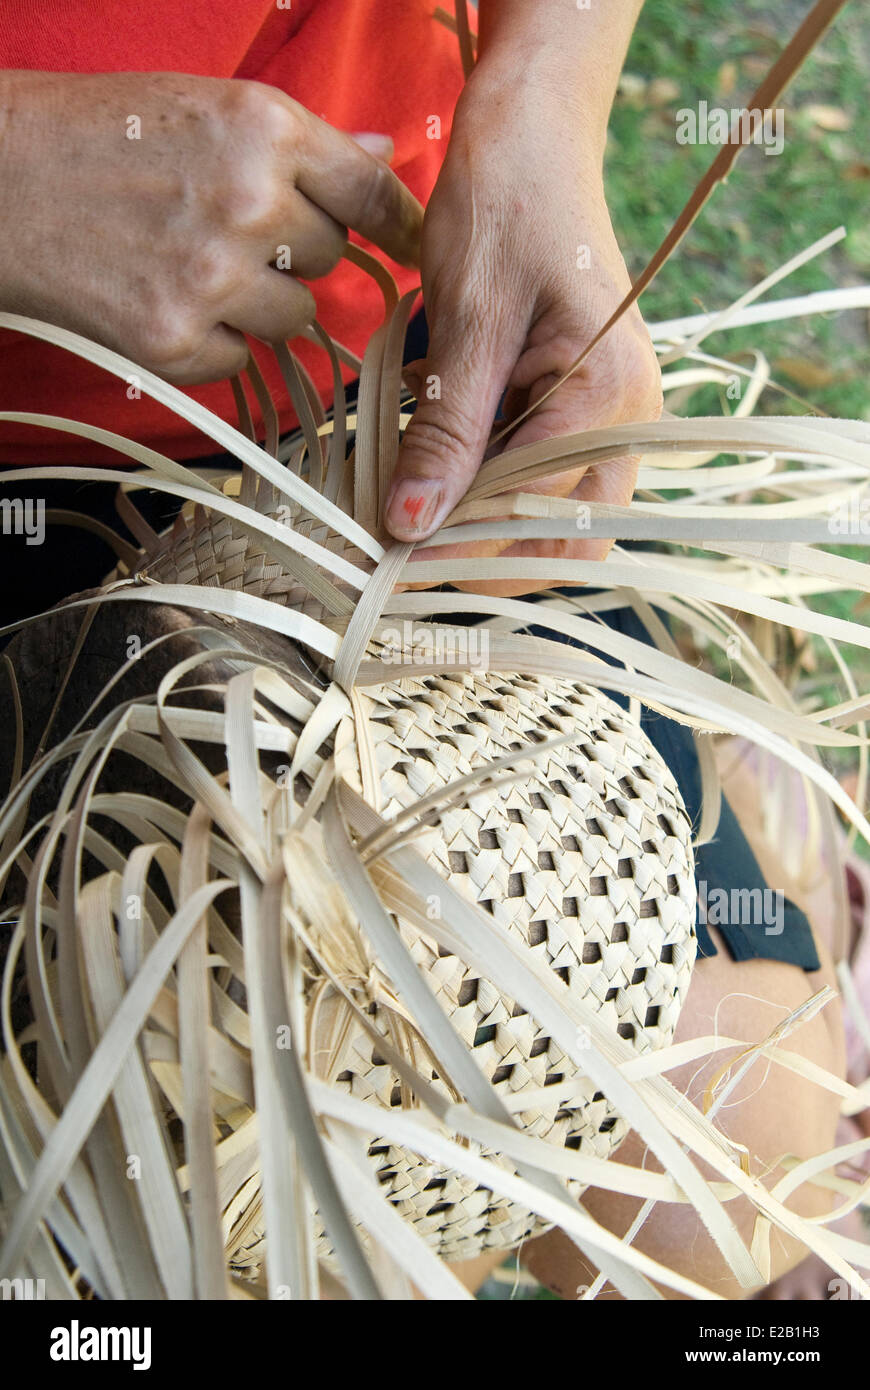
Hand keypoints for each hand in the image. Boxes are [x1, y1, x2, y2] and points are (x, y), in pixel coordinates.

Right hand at [0, 71, 421, 382]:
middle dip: (298, 253)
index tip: (413, 245)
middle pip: (331, 259)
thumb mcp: (206, 105)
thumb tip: (382, 158)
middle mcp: (250, 204)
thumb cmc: (99, 134)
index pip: (372, 193)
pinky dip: (215, 341)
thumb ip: (300, 142)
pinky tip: (168, 297)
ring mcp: (213, 279)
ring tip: (197, 264)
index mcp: (264, 130)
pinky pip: (242, 359)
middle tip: (235, 231)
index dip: (400, 224)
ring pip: (295, 320)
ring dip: (262, 304)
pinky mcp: (176, 340)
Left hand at [383, 77, 661, 595]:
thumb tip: (409, 525)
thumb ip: (446, 433)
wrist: (531, 135)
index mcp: (609, 396)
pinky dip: (483, 483)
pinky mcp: (584, 410)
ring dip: (478, 521)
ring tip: (406, 500)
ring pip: (549, 517)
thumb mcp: (465, 322)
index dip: (460, 546)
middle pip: (559, 538)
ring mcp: (613, 418)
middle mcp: (630, 420)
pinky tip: (434, 460)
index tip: (387, 555)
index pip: (537, 516)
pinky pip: (538, 477)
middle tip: (395, 539)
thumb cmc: (503, 206)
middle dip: (477, 550)